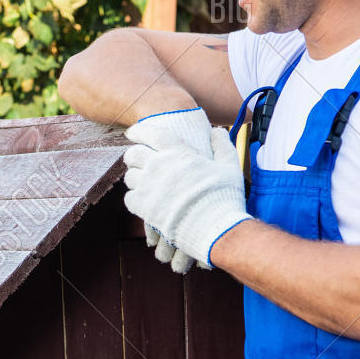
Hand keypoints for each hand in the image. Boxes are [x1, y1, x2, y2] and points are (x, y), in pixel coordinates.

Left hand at [123, 108, 214, 273]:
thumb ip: (222, 145)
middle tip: (135, 159)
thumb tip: (216, 131)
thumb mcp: (230, 166)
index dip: (140, 131)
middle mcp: (158, 165)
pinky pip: (129, 198)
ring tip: (142, 182)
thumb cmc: (224, 196)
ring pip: (130, 176)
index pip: (152, 134)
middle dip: (133, 155)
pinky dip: (135, 198)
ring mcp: (148, 186)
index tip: (132, 132)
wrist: (215, 227)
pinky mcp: (142, 206)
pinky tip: (143, 200)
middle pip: (134, 154)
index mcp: (178, 151)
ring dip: (135, 177)